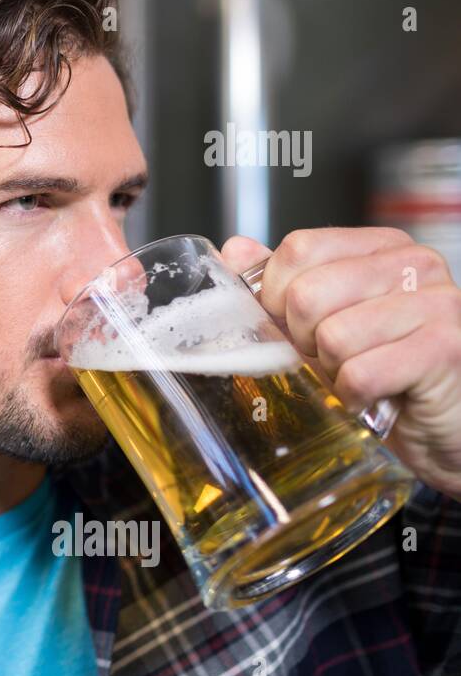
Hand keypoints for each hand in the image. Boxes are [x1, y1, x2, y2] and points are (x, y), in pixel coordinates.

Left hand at [220, 227, 460, 499]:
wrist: (439, 429)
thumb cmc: (381, 372)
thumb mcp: (322, 322)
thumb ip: (281, 284)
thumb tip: (235, 249)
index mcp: (380, 246)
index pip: (299, 249)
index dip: (277, 295)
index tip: (296, 325)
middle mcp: (414, 264)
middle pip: (307, 294)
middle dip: (304, 341)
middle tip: (334, 359)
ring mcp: (437, 303)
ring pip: (332, 336)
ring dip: (334, 372)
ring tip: (361, 376)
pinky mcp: (445, 349)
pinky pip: (360, 374)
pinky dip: (355, 397)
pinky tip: (375, 397)